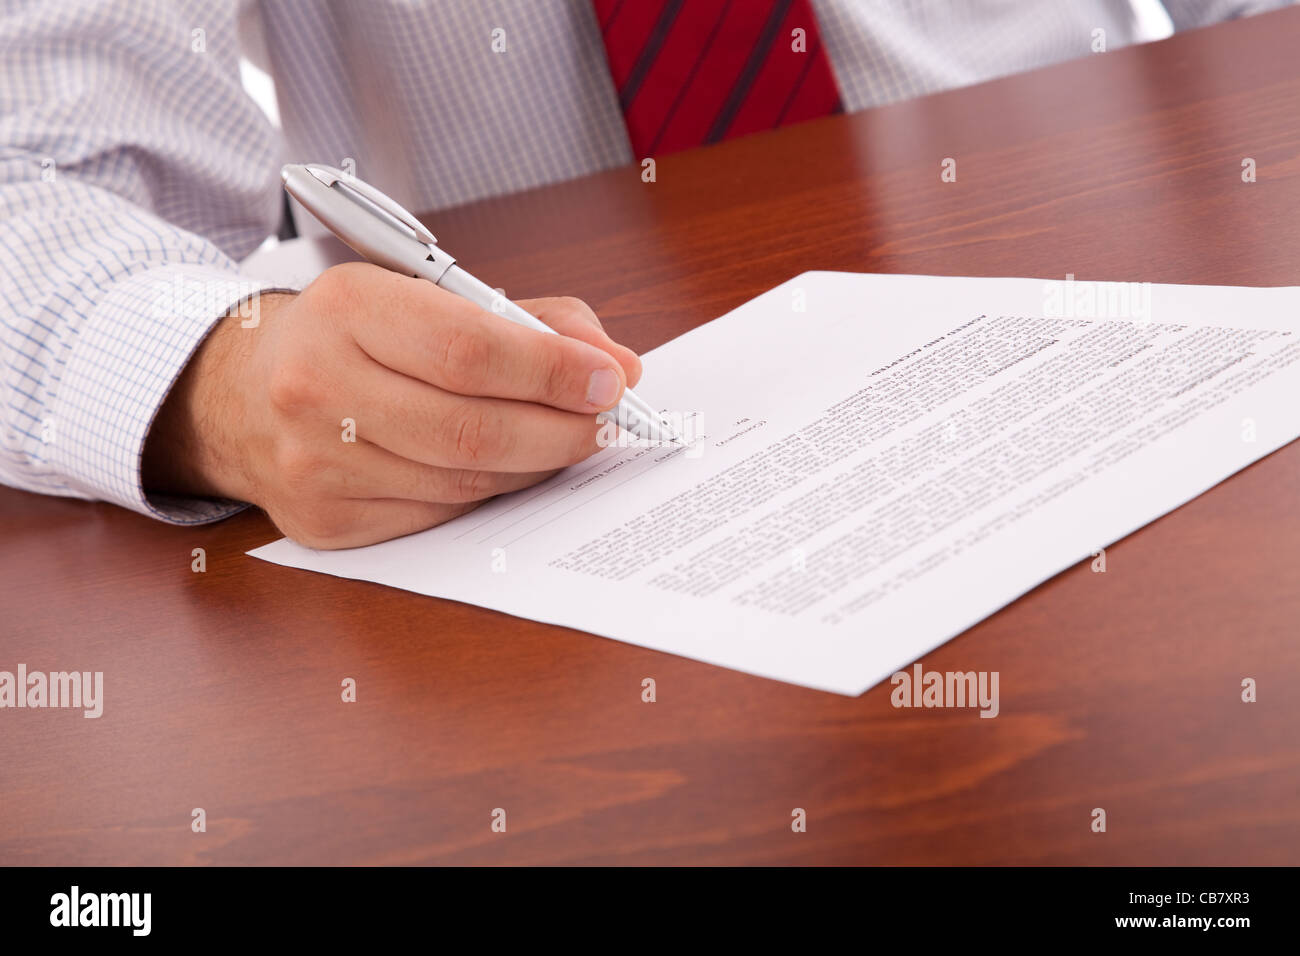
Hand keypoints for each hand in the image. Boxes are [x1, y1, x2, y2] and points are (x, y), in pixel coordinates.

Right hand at [143, 262, 641, 547]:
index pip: (469, 349)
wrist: (245, 393)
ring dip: (533, 464)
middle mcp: (317, 386)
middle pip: (472, 428)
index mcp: (346, 307)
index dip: (552, 371)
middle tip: (608, 423)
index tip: (611, 380)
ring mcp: (314, 462)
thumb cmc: (356, 338)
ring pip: (463, 480)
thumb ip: (528, 320)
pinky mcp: (325, 520)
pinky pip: (438, 514)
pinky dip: (489, 492)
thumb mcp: (428, 295)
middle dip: (561, 430)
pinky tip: (507, 467)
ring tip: (564, 441)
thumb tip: (614, 365)